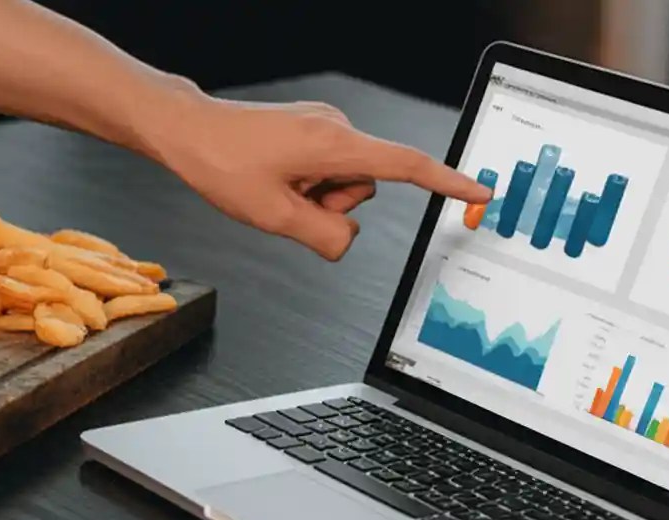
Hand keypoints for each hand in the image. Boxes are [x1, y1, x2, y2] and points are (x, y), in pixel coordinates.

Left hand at [157, 97, 492, 259]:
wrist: (189, 130)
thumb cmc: (223, 164)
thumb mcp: (273, 216)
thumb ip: (323, 236)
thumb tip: (348, 241)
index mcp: (336, 145)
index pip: (407, 166)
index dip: (448, 183)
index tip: (479, 192)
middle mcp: (337, 128)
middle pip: (365, 189)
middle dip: (331, 207)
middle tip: (286, 201)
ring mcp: (325, 128)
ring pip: (345, 185)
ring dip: (316, 198)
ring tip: (276, 187)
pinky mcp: (314, 132)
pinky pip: (328, 172)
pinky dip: (308, 185)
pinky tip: (276, 178)